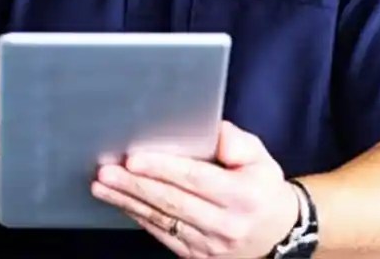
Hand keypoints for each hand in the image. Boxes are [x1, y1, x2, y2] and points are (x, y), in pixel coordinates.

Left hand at [91, 121, 299, 257]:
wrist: (277, 233)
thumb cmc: (262, 188)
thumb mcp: (259, 157)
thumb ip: (236, 141)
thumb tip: (212, 132)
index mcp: (243, 195)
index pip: (196, 179)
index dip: (162, 169)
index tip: (134, 159)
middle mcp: (226, 224)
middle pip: (172, 201)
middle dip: (135, 185)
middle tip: (107, 171)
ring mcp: (211, 245)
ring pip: (162, 220)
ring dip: (128, 202)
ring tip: (103, 185)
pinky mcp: (198, 256)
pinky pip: (163, 234)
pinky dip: (139, 217)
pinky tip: (121, 202)